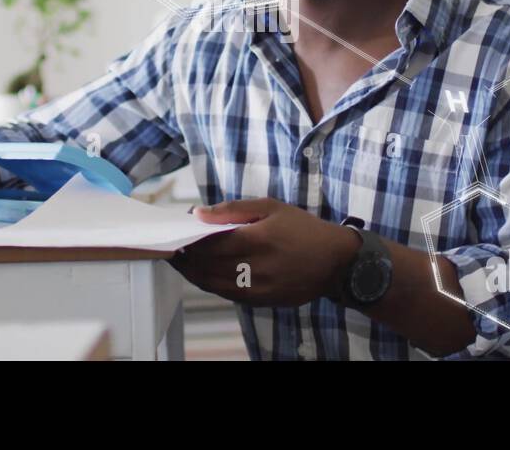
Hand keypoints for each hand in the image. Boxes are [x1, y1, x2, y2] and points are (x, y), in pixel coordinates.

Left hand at [170, 198, 360, 306]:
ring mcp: (256, 289)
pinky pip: (224, 293)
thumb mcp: (271, 207)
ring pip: (210, 283)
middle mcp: (253, 268)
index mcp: (256, 240)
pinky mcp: (259, 301)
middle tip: (174, 245)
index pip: (208, 244)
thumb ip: (233, 210)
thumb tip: (198, 213)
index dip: (188, 238)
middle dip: (186, 256)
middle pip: (205, 265)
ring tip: (183, 260)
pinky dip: (209, 282)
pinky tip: (204, 272)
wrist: (335, 263)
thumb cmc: (303, 229)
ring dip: (192, 272)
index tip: (178, 228)